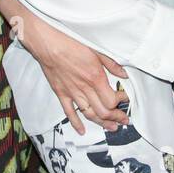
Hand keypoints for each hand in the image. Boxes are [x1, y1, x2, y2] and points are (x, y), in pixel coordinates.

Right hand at [19, 17, 129, 134]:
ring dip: (102, 123)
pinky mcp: (61, 93)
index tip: (125, 98)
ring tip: (111, 127)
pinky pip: (69, 113)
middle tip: (123, 118)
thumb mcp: (96, 49)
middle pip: (103, 111)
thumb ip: (112, 63)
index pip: (112, 100)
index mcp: (95, 77)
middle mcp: (85, 88)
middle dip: (116, 117)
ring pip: (89, 114)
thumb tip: (123, 73)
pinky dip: (76, 123)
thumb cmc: (70, 42)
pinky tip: (82, 130)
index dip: (121, 101)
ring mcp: (72, 93)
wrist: (48, 43)